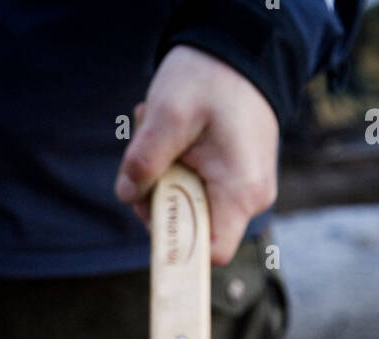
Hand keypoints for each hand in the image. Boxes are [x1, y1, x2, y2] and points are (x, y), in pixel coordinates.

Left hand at [114, 45, 279, 264]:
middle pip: (193, 227)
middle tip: (147, 152)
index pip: (209, 254)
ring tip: (161, 131)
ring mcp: (245, 188)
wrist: (239, 44)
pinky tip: (175, 133)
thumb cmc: (210, 76)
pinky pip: (198, 187)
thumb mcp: (168, 113)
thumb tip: (128, 195)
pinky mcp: (236, 176)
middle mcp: (250, 198)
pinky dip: (178, 165)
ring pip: (190, 204)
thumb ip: (144, 160)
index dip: (176, 244)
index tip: (150, 210)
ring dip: (165, 175)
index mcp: (240, 191)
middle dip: (160, 196)